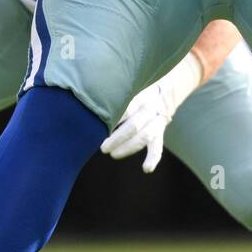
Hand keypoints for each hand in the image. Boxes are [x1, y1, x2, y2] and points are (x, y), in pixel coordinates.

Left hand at [100, 53, 204, 173]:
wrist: (165, 90)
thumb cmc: (136, 87)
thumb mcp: (129, 83)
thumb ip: (114, 89)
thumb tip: (87, 94)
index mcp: (140, 94)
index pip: (127, 108)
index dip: (114, 118)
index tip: (99, 124)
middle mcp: (150, 108)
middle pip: (134, 125)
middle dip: (118, 138)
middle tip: (103, 147)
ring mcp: (156, 121)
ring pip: (144, 137)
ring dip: (128, 148)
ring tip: (113, 154)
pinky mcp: (159, 132)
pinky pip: (158, 146)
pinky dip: (153, 158)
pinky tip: (147, 168)